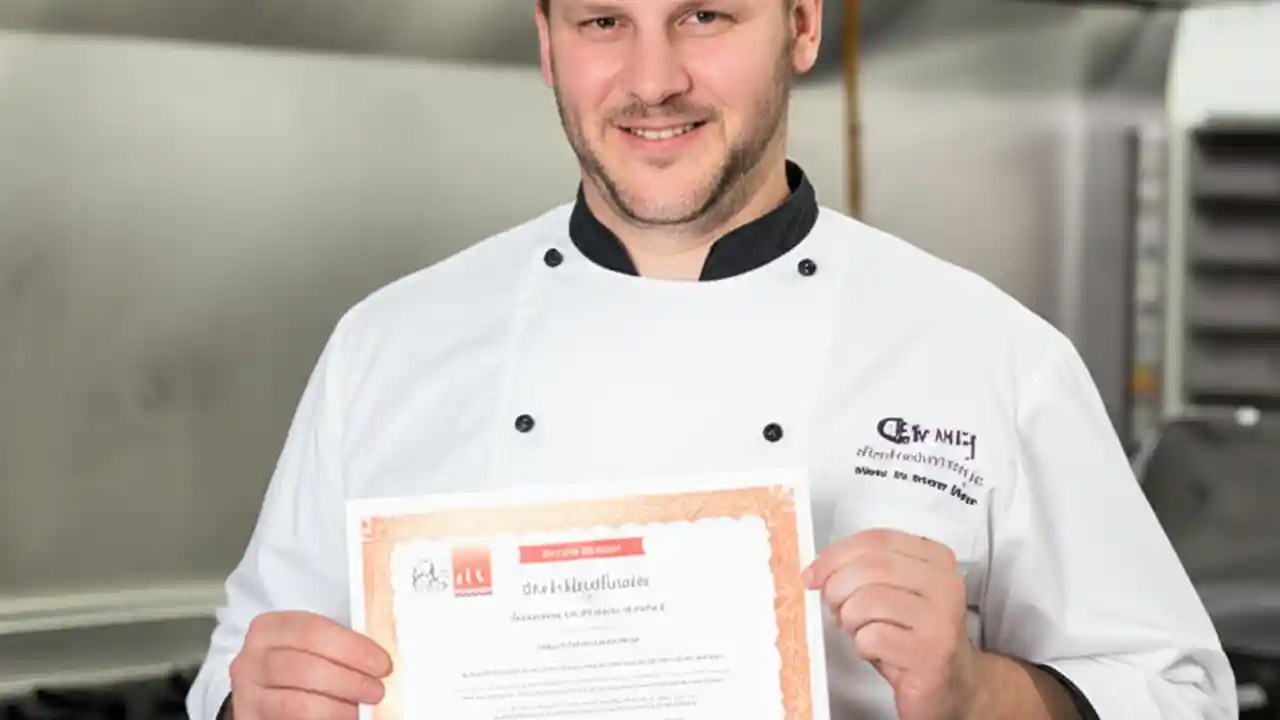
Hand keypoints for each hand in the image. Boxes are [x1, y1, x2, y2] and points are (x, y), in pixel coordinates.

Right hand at [227, 611, 392, 719]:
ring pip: (292, 703)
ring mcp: (247, 694)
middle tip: (376, 691)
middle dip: (345, 680)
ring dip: (334, 709)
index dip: (351, 647)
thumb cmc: (300, 665)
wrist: (268, 694)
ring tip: (360, 711)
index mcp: (270, 629)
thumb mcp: (313, 647)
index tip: (382, 663)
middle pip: (302, 667)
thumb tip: (380, 661)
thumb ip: (338, 648)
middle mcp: (251, 659)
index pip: (312, 630)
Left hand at [803, 529, 981, 719]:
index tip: (815, 574)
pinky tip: (874, 650)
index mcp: (936, 559)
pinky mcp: (931, 653)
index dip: (836, 554)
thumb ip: (863, 571)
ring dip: (850, 619)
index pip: (877, 539)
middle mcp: (945, 584)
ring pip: (869, 599)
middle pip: (871, 566)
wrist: (951, 684)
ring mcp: (941, 619)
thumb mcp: (892, 592)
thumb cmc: (912, 637)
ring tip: (859, 630)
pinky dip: (862, 645)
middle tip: (833, 606)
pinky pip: (874, 636)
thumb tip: (817, 571)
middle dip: (838, 586)